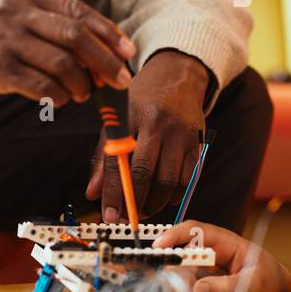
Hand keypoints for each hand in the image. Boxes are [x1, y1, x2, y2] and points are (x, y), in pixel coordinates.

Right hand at [0, 0, 135, 104]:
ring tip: (84, 94)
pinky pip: (39, 84)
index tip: (127, 51)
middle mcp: (13, 10)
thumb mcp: (3, 10)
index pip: (77, 11)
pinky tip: (61, 100)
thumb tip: (91, 47)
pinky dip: (57, 94)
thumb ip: (40, 20)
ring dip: (81, 83)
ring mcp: (2, 38)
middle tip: (121, 80)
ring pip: (62, 63)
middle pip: (77, 36)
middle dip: (106, 61)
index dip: (108, 33)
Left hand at [85, 50, 207, 221]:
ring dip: (155, 203)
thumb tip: (93, 193)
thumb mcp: (117, 118)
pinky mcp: (197, 141)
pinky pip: (187, 179)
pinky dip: (175, 195)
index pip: (118, 161)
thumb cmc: (141, 99)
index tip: (109, 215)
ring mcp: (180, 133)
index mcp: (130, 116)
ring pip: (168, 181)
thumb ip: (104, 156)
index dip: (112, 192)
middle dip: (134, 202)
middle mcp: (157, 124)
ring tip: (144, 208)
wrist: (178, 75)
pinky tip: (164, 197)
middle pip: (145, 174)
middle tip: (127, 216)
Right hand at [151, 221, 290, 291]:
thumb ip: (229, 287)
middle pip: (180, 257)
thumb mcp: (255, 283)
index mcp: (223, 242)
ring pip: (180, 278)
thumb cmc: (268, 279)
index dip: (174, 235)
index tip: (158, 247)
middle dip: (172, 272)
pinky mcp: (200, 288)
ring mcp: (202, 272)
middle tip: (172, 290)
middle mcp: (208, 254)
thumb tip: (198, 291)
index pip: (194, 231)